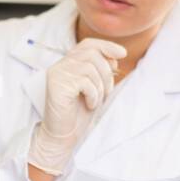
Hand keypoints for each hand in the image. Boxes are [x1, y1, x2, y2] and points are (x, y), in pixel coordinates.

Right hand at [27, 38, 127, 173]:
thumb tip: (115, 56)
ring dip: (101, 86)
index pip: (88, 44)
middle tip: (107, 91)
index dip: (106, 46)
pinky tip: (89, 104)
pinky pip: (85, 82)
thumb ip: (101, 71)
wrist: (63, 135)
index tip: (122, 54)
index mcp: (68, 64)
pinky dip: (94, 95)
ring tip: (96, 100)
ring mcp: (57, 75)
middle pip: (91, 54)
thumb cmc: (78, 113)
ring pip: (90, 68)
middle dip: (107, 72)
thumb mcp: (95, 88)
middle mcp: (60, 66)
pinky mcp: (57, 86)